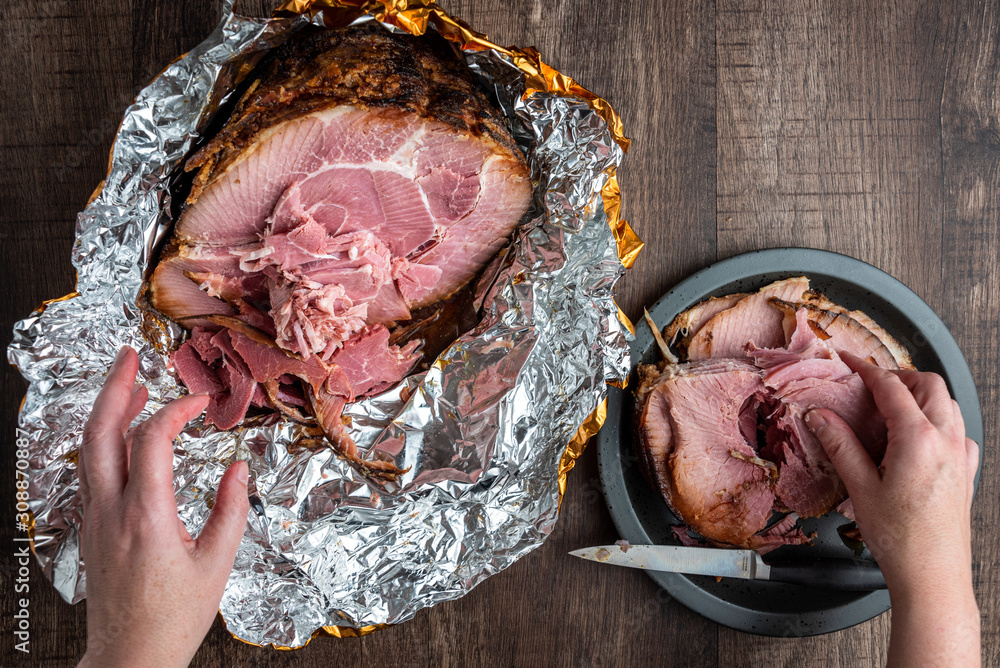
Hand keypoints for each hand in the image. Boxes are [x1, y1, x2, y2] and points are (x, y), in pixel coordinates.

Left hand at [77, 346, 249, 667]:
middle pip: (100, 432)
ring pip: (89, 450)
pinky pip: (91, 471)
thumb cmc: (175, 617)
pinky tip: (120, 435)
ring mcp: (95, 519)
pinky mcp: (92, 529)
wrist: (130, 655)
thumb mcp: (218, 563)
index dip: (177, 411)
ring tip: (127, 386)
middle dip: (113, 388)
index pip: (152, 439)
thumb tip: (239, 468)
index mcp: (147, 515)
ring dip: (106, 411)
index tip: (201, 403)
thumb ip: (231, 509)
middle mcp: (112, 511)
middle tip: (129, 357)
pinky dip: (104, 441)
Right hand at [805, 352, 979, 667]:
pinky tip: (918, 437)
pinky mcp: (965, 472)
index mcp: (918, 438)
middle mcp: (945, 440)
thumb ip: (840, 445)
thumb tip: (820, 416)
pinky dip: (938, 419)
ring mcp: (960, 455)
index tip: (849, 360)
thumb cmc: (900, 538)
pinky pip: (958, 429)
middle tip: (871, 383)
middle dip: (899, 376)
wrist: (933, 575)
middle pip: (928, 384)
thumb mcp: (860, 487)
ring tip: (891, 406)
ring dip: (920, 395)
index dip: (866, 368)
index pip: (890, 387)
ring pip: (948, 403)